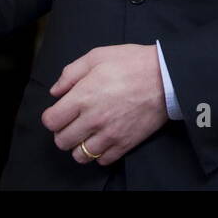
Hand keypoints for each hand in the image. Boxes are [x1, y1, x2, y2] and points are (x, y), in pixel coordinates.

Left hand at [41, 44, 167, 166]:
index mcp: (83, 96)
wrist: (166, 77)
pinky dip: (98, 153)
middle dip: (62, 132)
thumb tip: (55, 91)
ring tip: (86, 133)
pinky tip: (102, 139)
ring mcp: (110, 134)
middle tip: (71, 122)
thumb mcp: (97, 56)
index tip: (58, 111)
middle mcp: (93, 119)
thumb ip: (70, 73)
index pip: (51, 121)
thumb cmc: (131, 62)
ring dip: (78, 146)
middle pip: (62, 141)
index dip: (51, 116)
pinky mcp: (125, 143)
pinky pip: (102, 160)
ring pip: (80, 155)